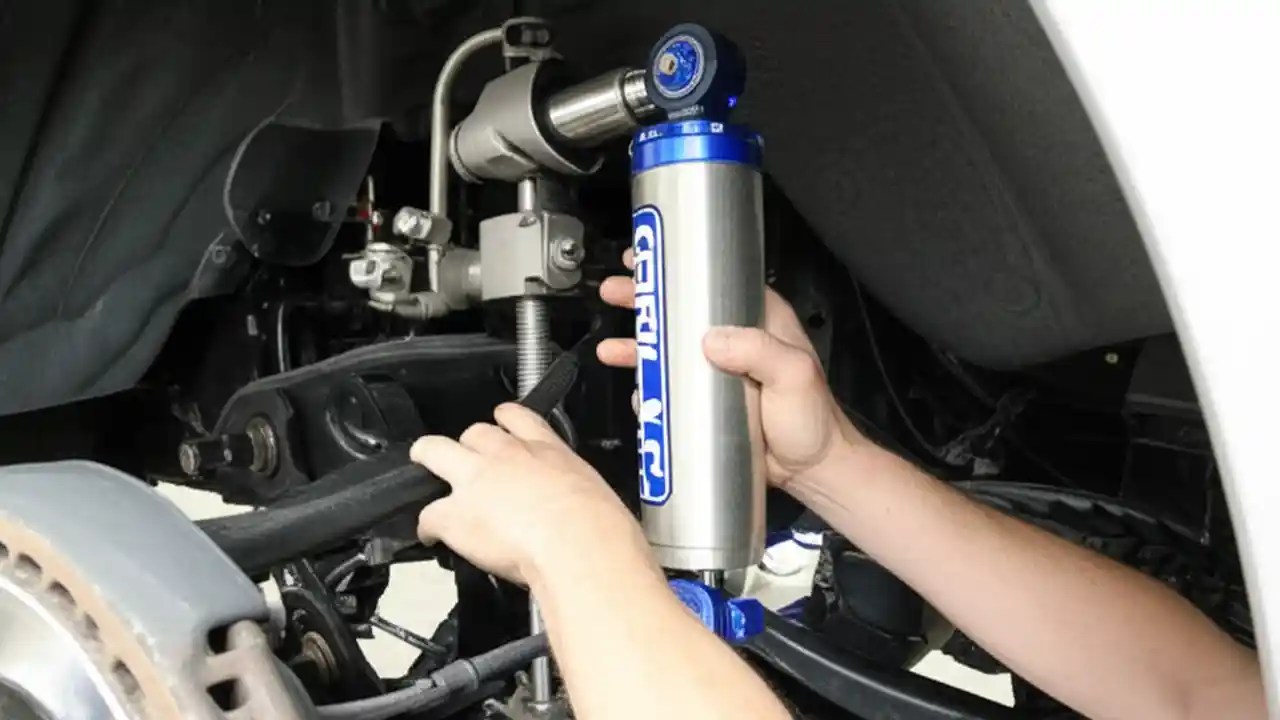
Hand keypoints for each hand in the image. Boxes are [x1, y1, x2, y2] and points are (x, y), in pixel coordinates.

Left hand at [412, 403, 650, 585]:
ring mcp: (476, 480)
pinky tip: (431, 537)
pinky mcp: (454, 514)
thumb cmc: (599, 527)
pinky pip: (427, 515)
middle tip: (466, 463)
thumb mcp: (595, 494)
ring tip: (425, 478)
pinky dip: (428, 527)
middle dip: (466, 445)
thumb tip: (571, 508)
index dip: (506, 419)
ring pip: (434, 452)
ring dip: (428, 460)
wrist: (578, 545)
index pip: (520, 417)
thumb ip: (572, 492)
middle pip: (473, 432)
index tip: (503, 423)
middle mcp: (507, 456)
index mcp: (547, 451)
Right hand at [598, 250, 862, 490]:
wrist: (809, 471)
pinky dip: (649, 386)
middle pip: (682, 312)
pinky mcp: (706, 401)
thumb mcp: (793, 375)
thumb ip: (758, 351)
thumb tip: (712, 339)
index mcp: (759, 320)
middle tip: (615, 292)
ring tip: (610, 347)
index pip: (715, 282)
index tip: (649, 262)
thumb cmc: (811, 420)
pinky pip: (671, 388)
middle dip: (646, 301)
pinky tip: (635, 390)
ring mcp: (718, 371)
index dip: (680, 270)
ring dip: (639, 345)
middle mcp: (735, 340)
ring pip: (670, 349)